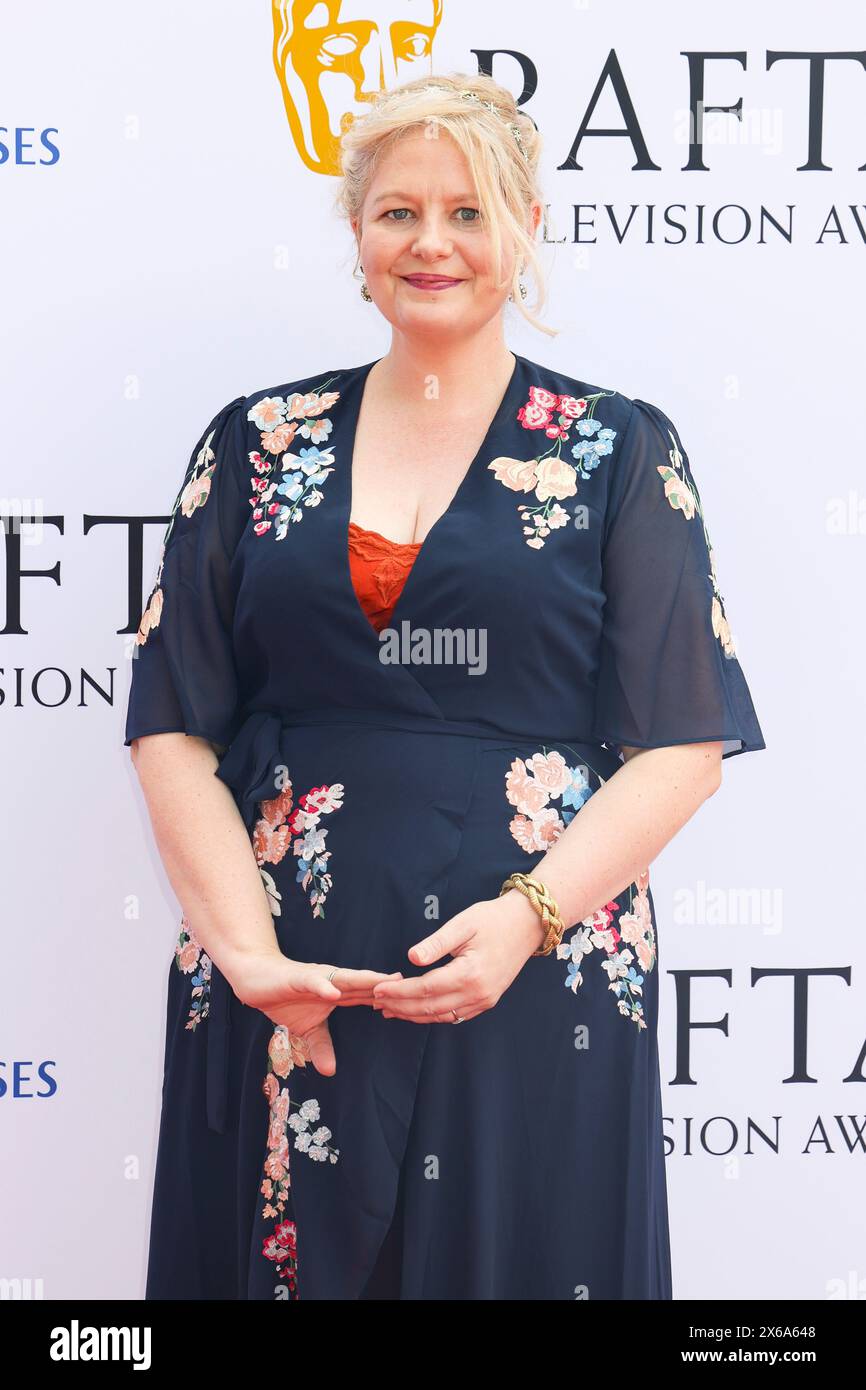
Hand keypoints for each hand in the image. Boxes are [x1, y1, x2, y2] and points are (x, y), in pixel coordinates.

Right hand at [228, 949, 403, 1075]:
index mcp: (339, 992)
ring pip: (345, 979)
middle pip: (366, 985)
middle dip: (389, 988)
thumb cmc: (285, 998)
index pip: (370, 997)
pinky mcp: (296, 978)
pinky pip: (312, 982)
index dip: (391, 1002)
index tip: (416, 1006)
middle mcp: (333, 982)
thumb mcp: (306, 1029)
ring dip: (365, 981)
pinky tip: (334, 993)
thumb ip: (321, 1045)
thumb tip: (331, 1071)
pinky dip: (323, 987)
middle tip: (416, 988)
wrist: (254, 978)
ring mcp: (316, 979)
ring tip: (386, 984)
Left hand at [370, 892, 547, 1023]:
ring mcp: (484, 1000)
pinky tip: (417, 1011)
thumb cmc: (493, 919)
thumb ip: (436, 943)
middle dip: (400, 1006)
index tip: (377, 989)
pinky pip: (455, 1015)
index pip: (425, 988)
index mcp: (470, 974)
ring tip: (389, 1010)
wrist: (527, 925)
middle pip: (430, 1008)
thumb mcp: (463, 924)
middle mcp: (478, 993)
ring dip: (413, 1015)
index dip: (399, 991)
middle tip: (376, 1003)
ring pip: (441, 1016)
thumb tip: (411, 958)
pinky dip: (433, 1015)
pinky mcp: (487, 1001)